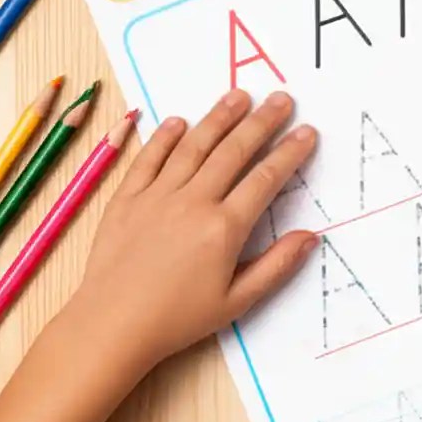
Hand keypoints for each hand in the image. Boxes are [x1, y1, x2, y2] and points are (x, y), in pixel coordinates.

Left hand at [65, 90, 318, 368]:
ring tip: (239, 96)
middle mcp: (193, 202)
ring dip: (219, 118)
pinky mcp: (127, 198)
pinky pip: (149, 159)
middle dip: (262, 122)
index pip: (265, 179)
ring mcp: (157, 196)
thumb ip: (276, 266)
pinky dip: (166, 137)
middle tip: (282, 99)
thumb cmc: (177, 320)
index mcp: (224, 229)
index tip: (307, 132)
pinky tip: (179, 121)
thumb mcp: (236, 302)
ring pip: (194, 146)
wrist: (112, 325)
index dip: (289, 153)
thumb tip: (310, 237)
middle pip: (233, 152)